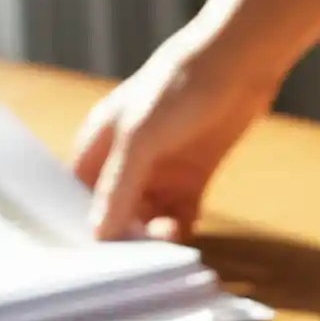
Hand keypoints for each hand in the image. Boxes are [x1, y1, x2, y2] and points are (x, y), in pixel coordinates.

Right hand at [72, 42, 280, 241]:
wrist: (238, 65)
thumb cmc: (177, 87)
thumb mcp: (140, 137)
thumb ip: (119, 185)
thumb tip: (98, 233)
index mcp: (100, 145)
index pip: (81, 196)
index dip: (87, 224)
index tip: (97, 255)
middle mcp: (127, 161)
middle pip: (118, 212)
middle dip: (127, 233)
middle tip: (142, 251)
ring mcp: (161, 170)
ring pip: (149, 217)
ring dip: (156, 233)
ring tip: (169, 237)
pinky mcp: (193, 177)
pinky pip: (180, 214)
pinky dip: (181, 227)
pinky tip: (184, 234)